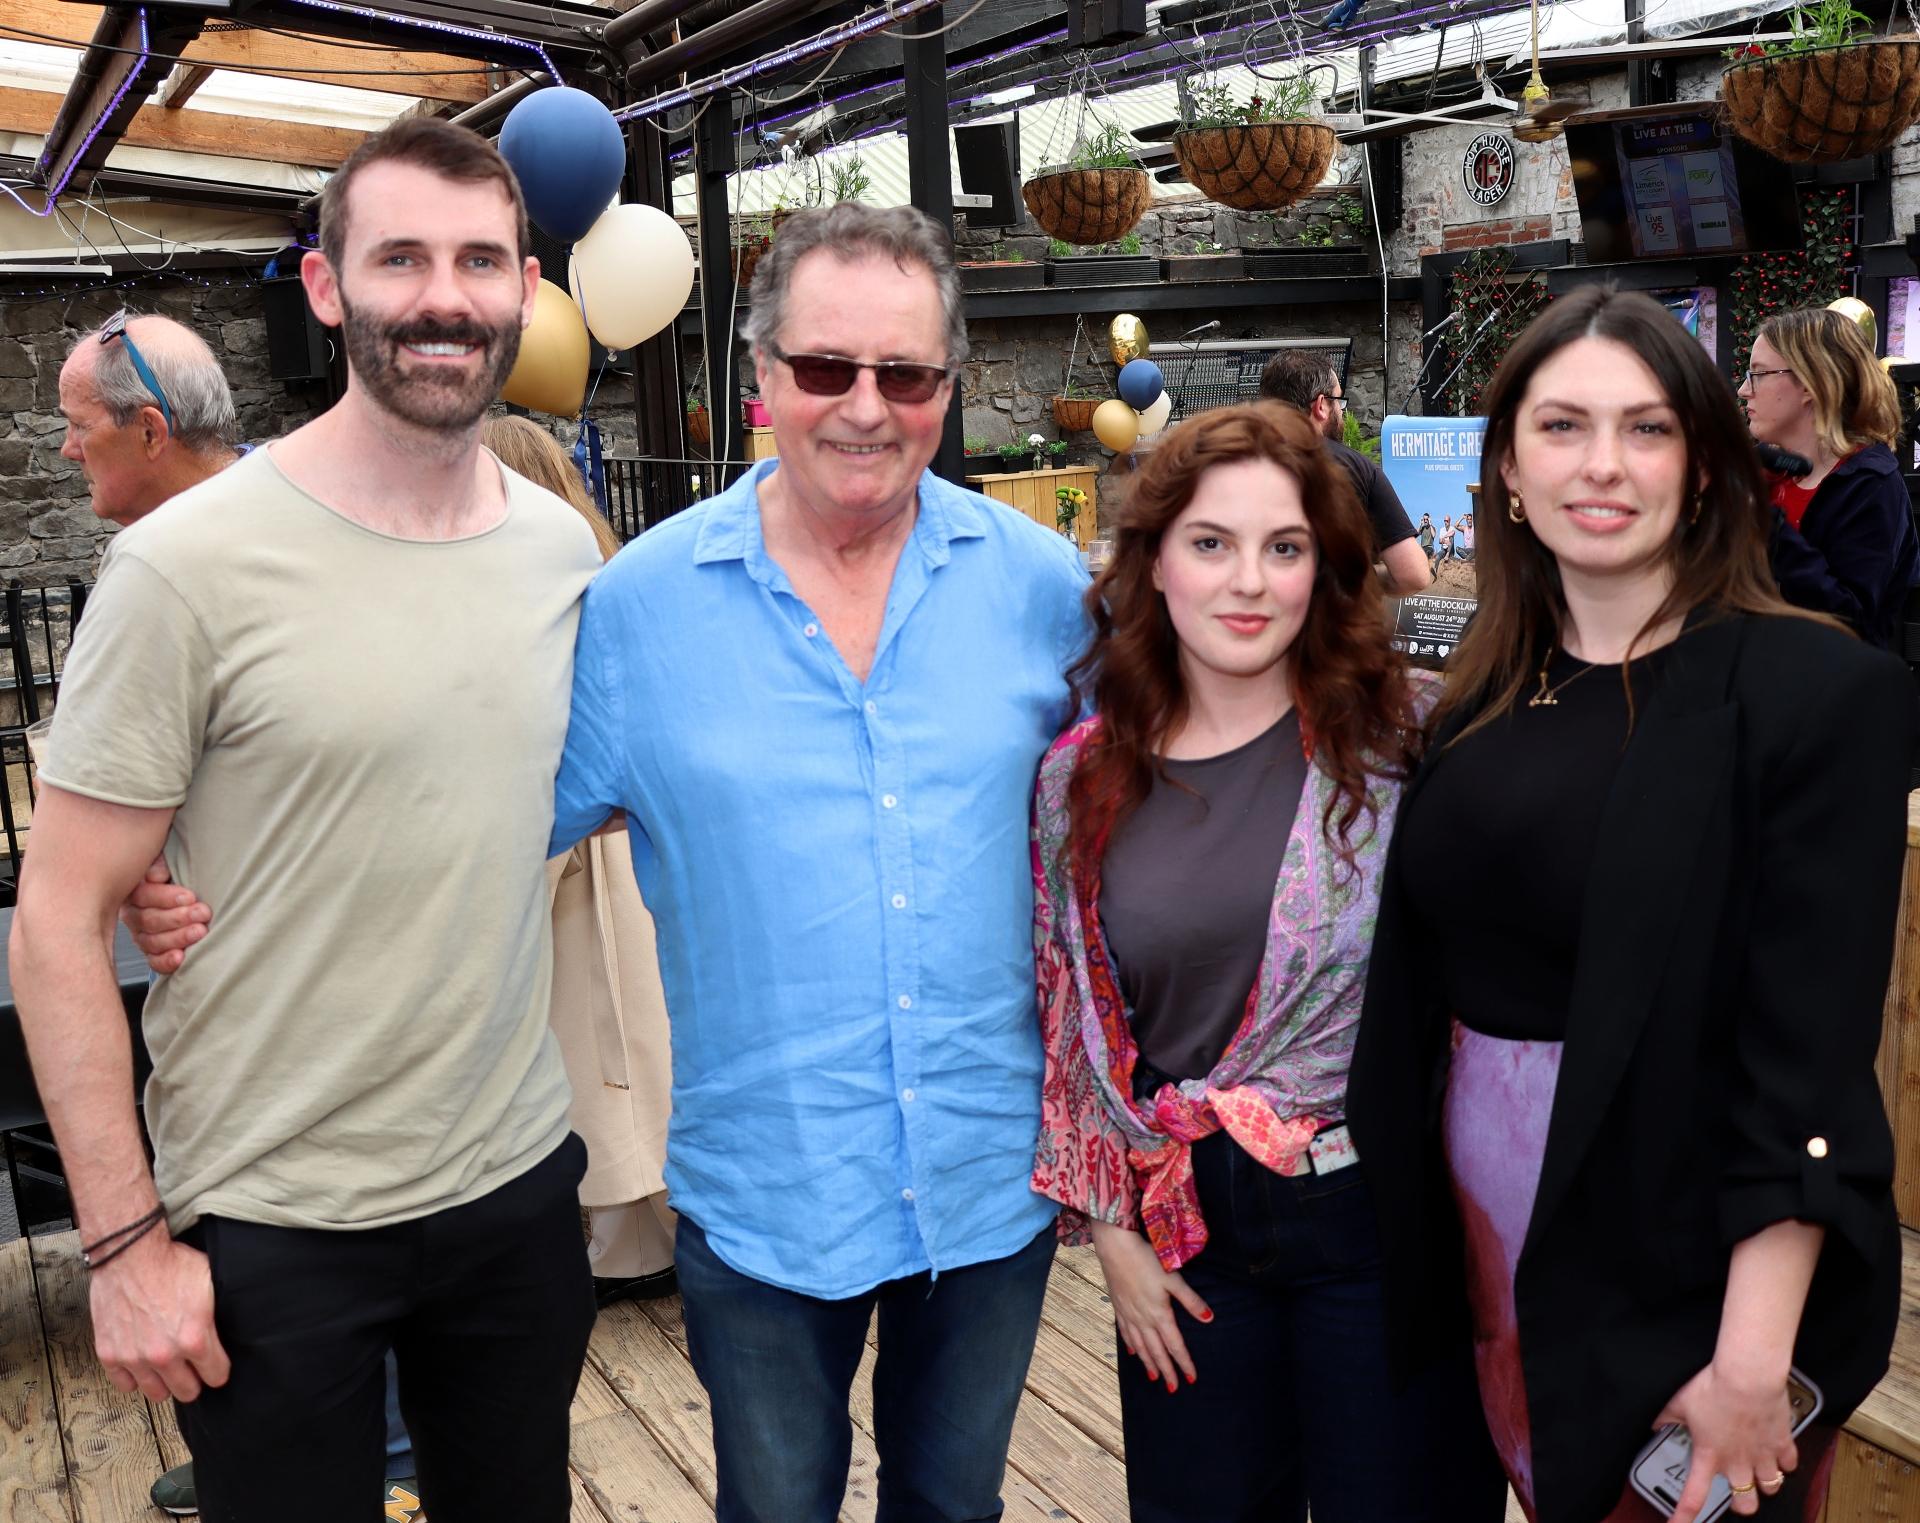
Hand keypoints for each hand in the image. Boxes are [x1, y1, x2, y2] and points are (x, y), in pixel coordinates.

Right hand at [88, 1229, 229, 1402]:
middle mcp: (164, 1354)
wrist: (130, 1254)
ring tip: (168, 1366)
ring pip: (157, 1394)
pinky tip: (142, 1364)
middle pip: (187, 1391)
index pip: (216, 1377)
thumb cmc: (171, 1264)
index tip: (214, 1364)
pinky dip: (134, 1377)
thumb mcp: (210, 1284)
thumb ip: (218, 1316)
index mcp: (194, 1338)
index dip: (218, 1369)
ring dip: (165, 1382)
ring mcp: (134, 1358)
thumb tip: (228, 1331)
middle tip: (192, 1367)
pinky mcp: (110, 1355)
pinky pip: (125, 1385)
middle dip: (193, 1380)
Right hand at [119, 856, 209, 973]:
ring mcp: (142, 936)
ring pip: (152, 942)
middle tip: (202, 913)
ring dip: (178, 938)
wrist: (192, 893)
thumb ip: (160, 863)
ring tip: (200, 931)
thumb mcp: (169, 860)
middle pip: (149, 920)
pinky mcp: (153, 953)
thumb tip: (155, 875)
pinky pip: (154, 961)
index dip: (166, 897)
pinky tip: (181, 957)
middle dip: (179, 917)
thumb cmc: (179, 874)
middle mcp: (133, 915)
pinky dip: (166, 962)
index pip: (143, 896)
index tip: (190, 896)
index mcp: (135, 891)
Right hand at [1090, 1219, 1211, 1393]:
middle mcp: (1143, 1319)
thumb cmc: (1146, 1260)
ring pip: (1140, 1346)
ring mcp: (1129, 1315)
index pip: (1175, 1345)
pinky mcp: (1119, 1307)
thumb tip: (1209, 1318)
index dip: (1184, 1363)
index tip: (1191, 1378)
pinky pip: (1126, 1334)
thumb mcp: (1173, 1278)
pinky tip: (1133, 1353)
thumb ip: (1191, 1301)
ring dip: (1148, 1363)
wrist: (1115, 1249)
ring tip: (1154, 1377)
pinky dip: (1131, 1346)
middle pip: (1157, 1351)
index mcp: (1160, 1314)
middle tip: (1173, 1388)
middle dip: (1166, 1371)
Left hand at [1655, 1361, 1796, 1520]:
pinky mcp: (1783, 1444)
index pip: (1694, 1496)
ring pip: (1771, 1488)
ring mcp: (1763, 1456)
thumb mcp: (1679, 1401)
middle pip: (1745, 1504)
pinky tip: (1778, 1453)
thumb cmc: (1713, 1387)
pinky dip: (1785, 1461)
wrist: (1748, 1378)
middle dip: (1742, 1503)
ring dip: (1765, 1483)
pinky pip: (1790, 1464)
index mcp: (1710, 1456)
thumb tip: (1656, 1422)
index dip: (1685, 1516)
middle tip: (1737, 1492)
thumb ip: (1667, 1416)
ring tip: (1758, 1471)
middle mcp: (1738, 1463)